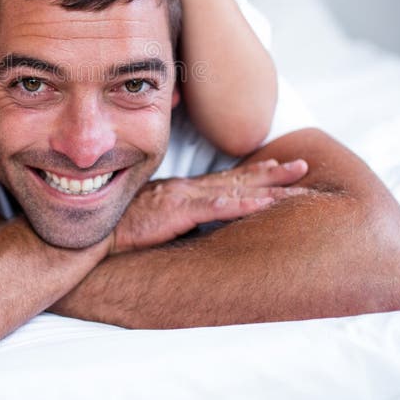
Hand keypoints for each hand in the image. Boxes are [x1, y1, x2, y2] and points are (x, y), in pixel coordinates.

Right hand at [110, 158, 309, 252]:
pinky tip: (261, 205)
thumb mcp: (154, 219)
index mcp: (184, 191)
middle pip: (239, 180)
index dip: (256, 173)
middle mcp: (188, 189)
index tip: (281, 168)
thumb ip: (175, 217)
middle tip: (304, 166)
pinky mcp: (177, 211)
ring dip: (268, 188)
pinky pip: (215, 208)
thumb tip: (192, 225)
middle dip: (274, 174)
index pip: (227, 180)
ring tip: (296, 186)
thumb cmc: (120, 228)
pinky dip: (240, 205)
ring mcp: (184, 198)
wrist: (95, 233)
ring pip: (235, 191)